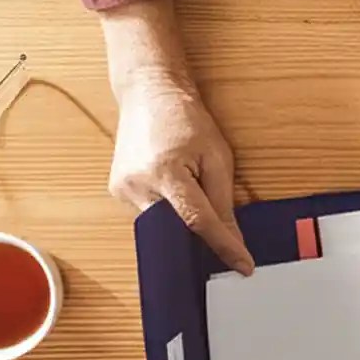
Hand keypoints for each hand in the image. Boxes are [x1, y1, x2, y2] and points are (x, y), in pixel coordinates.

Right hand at [101, 0, 253, 274]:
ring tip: (193, 196)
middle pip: (176, 231)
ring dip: (182, 224)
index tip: (243, 267)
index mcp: (166, 172)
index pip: (199, 222)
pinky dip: (167, 214)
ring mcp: (122, 190)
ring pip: (162, 228)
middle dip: (199, 239)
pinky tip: (174, 192)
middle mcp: (137, 184)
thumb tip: (234, 241)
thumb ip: (224, 203)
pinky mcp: (116, 191)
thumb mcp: (217, 157)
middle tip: (223, 244)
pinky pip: (149, 217)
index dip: (224, 247)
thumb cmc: (186, 119)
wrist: (148, 93)